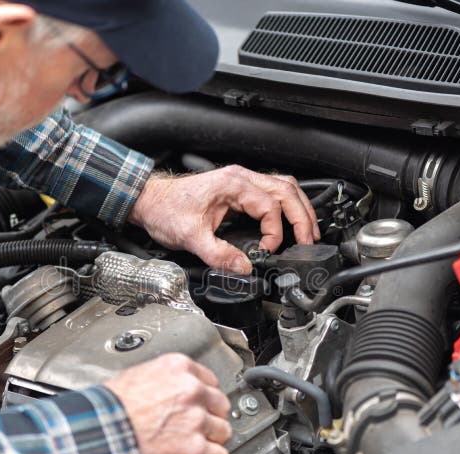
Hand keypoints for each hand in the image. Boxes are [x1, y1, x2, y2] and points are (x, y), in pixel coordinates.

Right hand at [104, 353, 232, 453]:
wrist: (97, 434)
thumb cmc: (107, 409)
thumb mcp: (136, 376)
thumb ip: (164, 382)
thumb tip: (171, 393)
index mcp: (179, 368)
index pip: (209, 380)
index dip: (204, 397)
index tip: (201, 405)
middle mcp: (192, 391)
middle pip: (219, 405)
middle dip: (210, 417)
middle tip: (197, 427)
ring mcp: (196, 420)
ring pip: (223, 431)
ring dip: (210, 440)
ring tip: (195, 446)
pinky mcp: (195, 449)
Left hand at [128, 165, 319, 273]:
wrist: (149, 200)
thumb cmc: (165, 210)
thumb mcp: (191, 237)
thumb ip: (219, 255)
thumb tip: (243, 268)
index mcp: (233, 185)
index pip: (270, 207)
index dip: (274, 233)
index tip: (267, 251)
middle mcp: (241, 178)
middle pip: (287, 191)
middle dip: (303, 217)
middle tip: (310, 241)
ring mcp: (241, 181)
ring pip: (284, 187)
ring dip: (299, 209)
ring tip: (308, 232)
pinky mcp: (238, 190)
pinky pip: (272, 192)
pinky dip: (286, 206)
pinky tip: (289, 221)